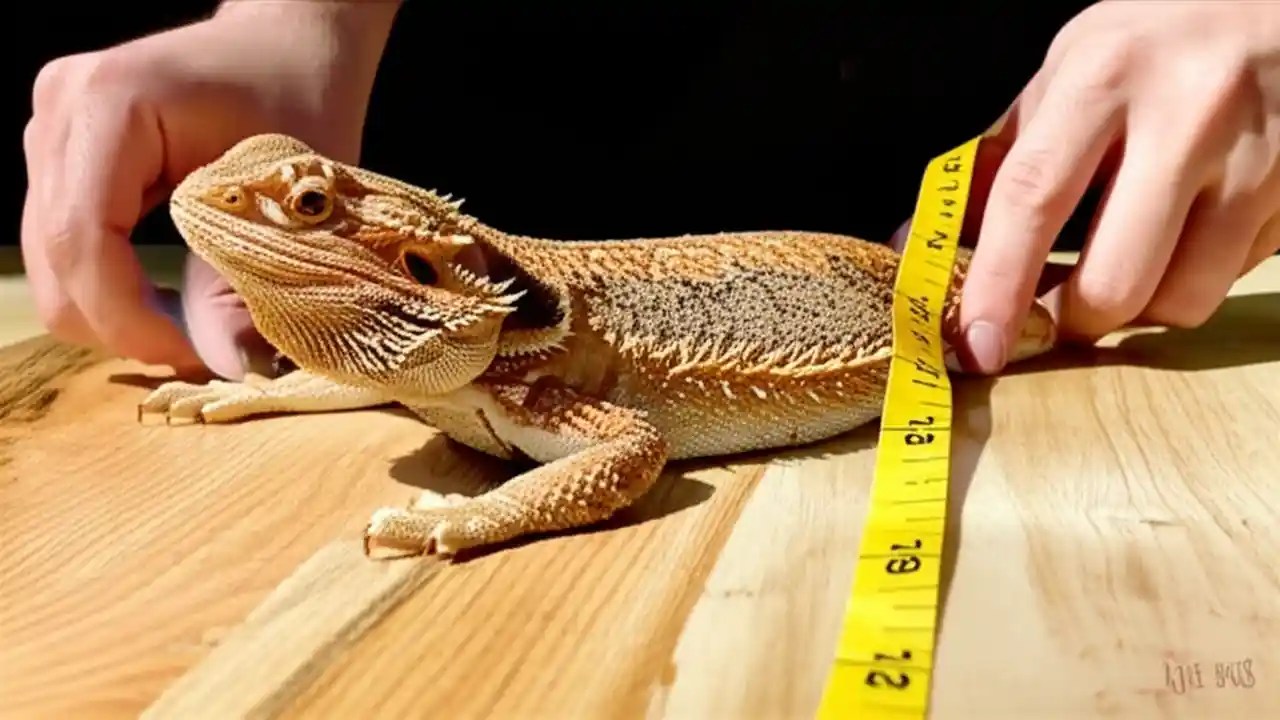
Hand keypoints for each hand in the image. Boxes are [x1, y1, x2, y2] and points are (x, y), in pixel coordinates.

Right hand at [21, 0, 398, 377]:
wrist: (288, 43)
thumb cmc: (300, 96)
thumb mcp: (288, 195)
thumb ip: (247, 283)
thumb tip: (229, 369)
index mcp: (108, 105)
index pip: (82, 237)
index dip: (128, 316)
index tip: (193, 356)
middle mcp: (60, 113)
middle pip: (54, 258)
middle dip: (122, 324)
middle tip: (202, 356)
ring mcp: (51, 133)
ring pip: (53, 262)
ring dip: (116, 311)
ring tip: (193, 331)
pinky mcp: (63, 156)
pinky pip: (69, 245)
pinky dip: (114, 287)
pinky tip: (170, 303)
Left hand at [955, 0, 1279, 372]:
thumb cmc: (1157, 42)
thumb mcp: (1070, 74)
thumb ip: (997, 161)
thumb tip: (917, 245)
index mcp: (1106, 76)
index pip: (1032, 198)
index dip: (996, 285)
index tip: (975, 343)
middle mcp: (1187, 115)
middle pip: (1114, 280)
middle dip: (1072, 318)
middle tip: (1059, 305)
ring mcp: (1259, 158)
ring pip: (1180, 300)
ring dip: (1139, 306)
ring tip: (1131, 260)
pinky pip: (1232, 279)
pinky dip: (1196, 277)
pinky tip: (1188, 231)